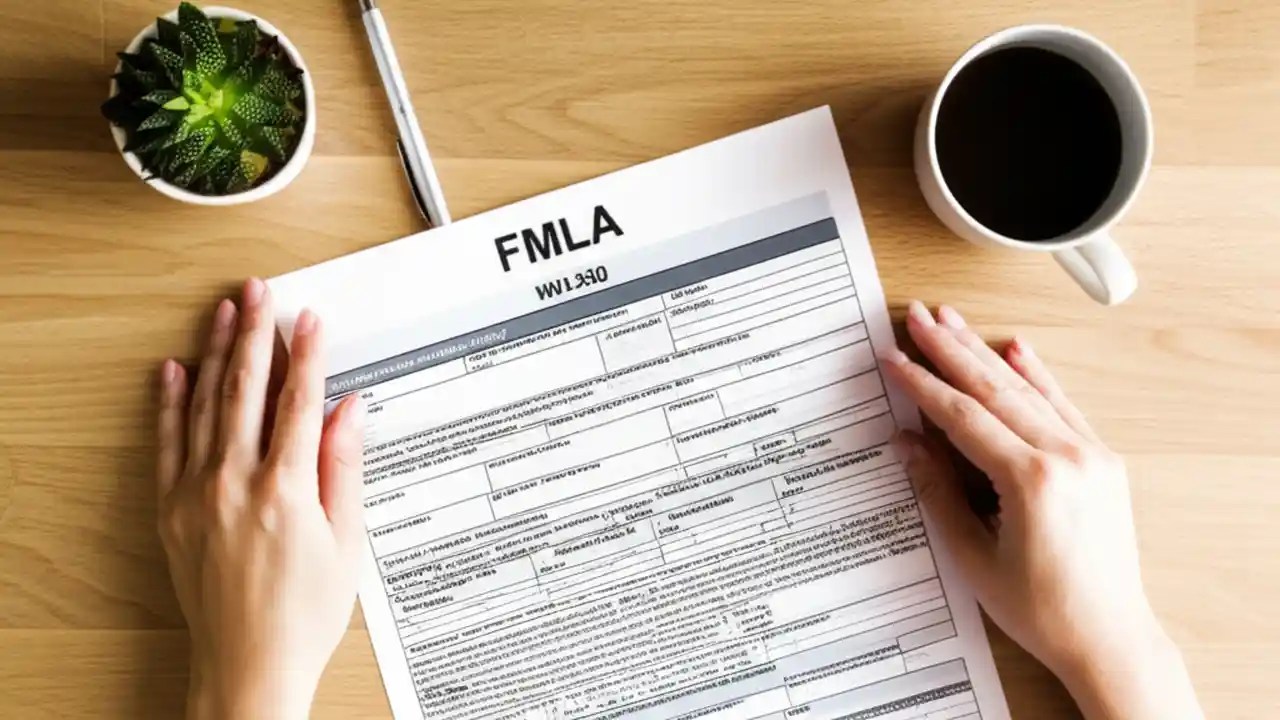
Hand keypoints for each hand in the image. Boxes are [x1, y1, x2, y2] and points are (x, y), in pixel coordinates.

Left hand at [155, 279, 365, 719]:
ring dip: (215, 353)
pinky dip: (170, 403)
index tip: (311, 319)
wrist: (249, 663)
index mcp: (285, 489)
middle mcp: (234, 484)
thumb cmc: (304, 612)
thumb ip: (343, 467)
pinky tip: (175, 370)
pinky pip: (168, 443)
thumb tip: (348, 411)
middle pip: (246, 390)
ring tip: (224, 312)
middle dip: (254, 333)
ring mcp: (197, 494)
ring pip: (205, 406)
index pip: (297, 401)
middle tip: (259, 292)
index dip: (307, 354)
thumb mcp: (346, 540)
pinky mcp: (173, 510)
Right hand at [880, 301, 1200, 719]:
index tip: (894, 358)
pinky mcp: (1103, 462)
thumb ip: (938, 492)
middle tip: (919, 318)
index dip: (922, 384)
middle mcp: (1066, 457)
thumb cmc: (1043, 610)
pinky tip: (1017, 350)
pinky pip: (1063, 406)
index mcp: (1031, 480)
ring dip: (986, 353)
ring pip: (1027, 390)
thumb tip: (908, 445)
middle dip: (951, 350)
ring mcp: (1090, 456)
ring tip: (954, 322)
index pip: (963, 415)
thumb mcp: (973, 557)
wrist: (1109, 637)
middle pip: (994, 389)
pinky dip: (1037, 376)